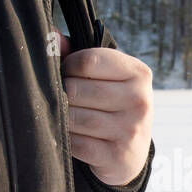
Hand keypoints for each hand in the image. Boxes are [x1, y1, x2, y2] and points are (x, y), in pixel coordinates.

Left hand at [58, 31, 153, 186]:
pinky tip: (73, 136)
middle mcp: (140, 100)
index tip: (68, 74)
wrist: (131, 153)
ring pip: (75, 117)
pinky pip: (76, 143)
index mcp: (139, 73)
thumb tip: (52, 35)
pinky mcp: (118, 156)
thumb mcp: (106, 77)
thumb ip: (79, 55)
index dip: (68, 66)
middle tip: (66, 99)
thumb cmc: (112, 105)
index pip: (88, 60)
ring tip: (67, 117)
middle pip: (77, 89)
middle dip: (63, 94)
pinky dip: (68, 140)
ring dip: (63, 118)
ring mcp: (131, 130)